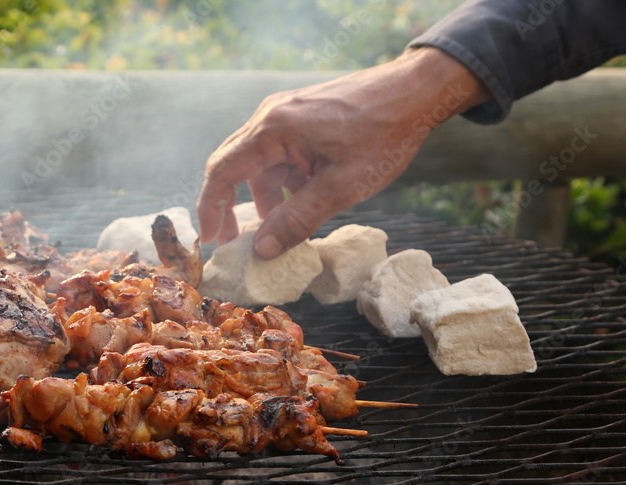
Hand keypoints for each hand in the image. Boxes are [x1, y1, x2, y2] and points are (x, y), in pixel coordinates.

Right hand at [196, 47, 490, 258]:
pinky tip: (303, 200)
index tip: (212, 240)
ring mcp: (285, 115)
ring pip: (258, 164)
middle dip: (229, 205)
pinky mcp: (301, 118)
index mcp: (273, 129)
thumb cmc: (383, 136)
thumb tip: (263, 250)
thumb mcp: (340, 188)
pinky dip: (283, 182)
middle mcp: (270, 116)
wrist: (415, 93)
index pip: (221, 171)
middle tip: (232, 241)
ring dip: (264, 197)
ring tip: (280, 227)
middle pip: (231, 165)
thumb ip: (297, 220)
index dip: (210, 208)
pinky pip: (278, 155)